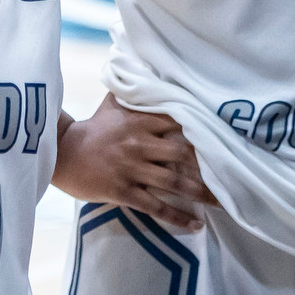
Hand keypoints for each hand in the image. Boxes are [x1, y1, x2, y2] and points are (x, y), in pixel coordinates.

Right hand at [53, 94, 218, 231]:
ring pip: (174, 182)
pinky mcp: (123, 191)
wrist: (61, 153)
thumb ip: (136, 94)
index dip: (204, 135)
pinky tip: (196, 225)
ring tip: (224, 204)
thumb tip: (150, 70)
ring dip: (201, 194)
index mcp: (139, 122)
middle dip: (210, 167)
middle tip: (234, 178)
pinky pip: (155, 206)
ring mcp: (131, 169)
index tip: (227, 144)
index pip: (180, 125)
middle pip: (182, 155)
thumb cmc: (92, 130)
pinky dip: (177, 216)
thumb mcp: (113, 106)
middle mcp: (139, 144)